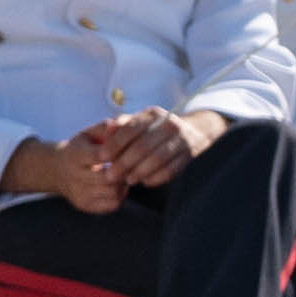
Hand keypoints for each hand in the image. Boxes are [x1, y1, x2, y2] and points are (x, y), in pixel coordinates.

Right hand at [0, 132, 127, 216]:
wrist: (56, 169)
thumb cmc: (79, 148)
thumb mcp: (88, 133)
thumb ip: (105, 128)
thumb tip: (118, 125)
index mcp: (75, 154)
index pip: (99, 156)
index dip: (116, 154)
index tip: (125, 151)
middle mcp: (74, 176)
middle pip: (108, 178)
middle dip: (122, 171)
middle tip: (130, 165)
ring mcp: (78, 193)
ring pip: (112, 193)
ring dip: (123, 184)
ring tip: (124, 174)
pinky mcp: (84, 205)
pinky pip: (112, 205)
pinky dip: (120, 196)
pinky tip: (118, 186)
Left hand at [79, 104, 221, 195]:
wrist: (193, 133)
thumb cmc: (156, 130)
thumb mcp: (140, 121)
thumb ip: (122, 125)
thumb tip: (107, 128)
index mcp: (153, 114)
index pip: (131, 128)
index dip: (115, 144)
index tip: (102, 157)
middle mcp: (169, 125)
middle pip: (142, 147)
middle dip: (124, 163)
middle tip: (111, 176)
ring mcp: (181, 140)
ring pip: (157, 160)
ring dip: (139, 172)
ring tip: (127, 180)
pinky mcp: (189, 156)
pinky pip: (170, 171)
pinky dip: (155, 178)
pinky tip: (144, 182)